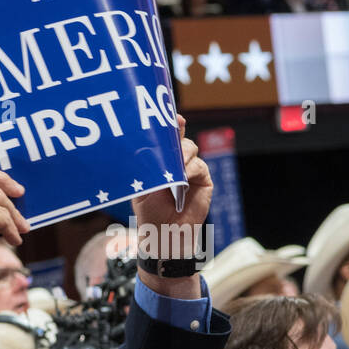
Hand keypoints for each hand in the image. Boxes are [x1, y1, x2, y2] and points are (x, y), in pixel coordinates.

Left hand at [131, 114, 211, 233]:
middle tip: (174, 131)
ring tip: (175, 164)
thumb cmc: (150, 210)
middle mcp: (178, 162)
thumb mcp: (145, 184)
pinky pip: (199, 166)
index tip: (173, 116)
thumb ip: (151, 165)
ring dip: (182, 153)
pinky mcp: (203, 181)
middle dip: (177, 134)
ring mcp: (192, 170)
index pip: (167, 139)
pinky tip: (183, 175)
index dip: (171, 126)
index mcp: (162, 161)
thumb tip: (152, 145)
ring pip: (191, 149)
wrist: (163, 232)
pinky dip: (191, 168)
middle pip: (180, 139)